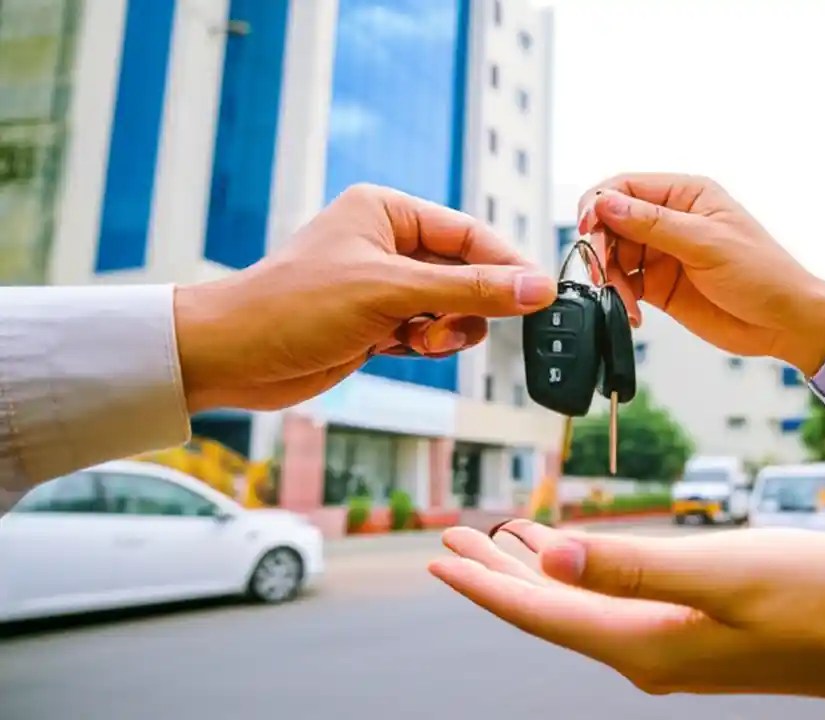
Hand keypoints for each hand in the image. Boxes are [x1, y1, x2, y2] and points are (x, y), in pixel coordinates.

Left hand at [174, 184, 555, 411]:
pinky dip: (427, 345)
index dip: (506, 265)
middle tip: (455, 327)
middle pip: (465, 273)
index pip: (469, 233)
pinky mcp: (375, 323)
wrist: (233, 357)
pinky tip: (405, 350)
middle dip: (468, 305)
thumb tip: (537, 288)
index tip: (540, 295)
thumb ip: (471, 290)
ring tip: (421, 341)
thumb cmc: (295, 306)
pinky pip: (428, 332)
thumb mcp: (392, 292)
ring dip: (447, 330)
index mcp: (386, 211)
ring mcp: (381, 286)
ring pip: (450, 307)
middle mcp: (386, 243)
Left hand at [428, 522, 824, 703]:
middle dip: (498, 574)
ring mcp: (671, 648)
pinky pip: (616, 604)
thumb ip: (633, 566)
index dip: (486, 584)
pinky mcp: (695, 635)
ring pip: (582, 606)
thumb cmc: (820, 600)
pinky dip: (585, 575)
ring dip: (538, 571)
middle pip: (551, 612)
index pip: (541, 613)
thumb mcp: (724, 571)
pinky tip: (582, 556)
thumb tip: (550, 559)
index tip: (440, 555)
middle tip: (452, 538)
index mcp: (643, 641)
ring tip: (501, 539)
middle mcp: (646, 653)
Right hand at [578, 174, 824, 375]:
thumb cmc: (763, 274)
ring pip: (614, 256)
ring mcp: (664, 253)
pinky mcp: (660, 285)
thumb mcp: (707, 243)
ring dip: (609, 277)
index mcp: (686, 195)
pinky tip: (632, 312)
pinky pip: (624, 285)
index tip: (590, 229)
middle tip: (602, 273)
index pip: (625, 187)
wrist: (784, 322)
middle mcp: (671, 220)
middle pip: (612, 222)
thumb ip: (653, 224)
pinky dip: (620, 298)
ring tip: (623, 299)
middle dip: (601, 246)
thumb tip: (607, 204)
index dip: (600, 205)